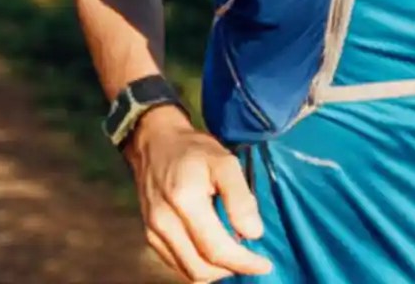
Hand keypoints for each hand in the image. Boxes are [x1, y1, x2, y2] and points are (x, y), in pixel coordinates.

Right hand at [124, 106, 272, 282]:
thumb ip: (240, 198)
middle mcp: (164, 222)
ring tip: (236, 257)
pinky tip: (215, 254)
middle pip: (201, 268)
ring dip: (216, 271)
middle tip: (253, 261)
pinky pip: (176, 264)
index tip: (265, 265)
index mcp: (185, 201)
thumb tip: (254, 233)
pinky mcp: (150, 235)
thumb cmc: (193, 150)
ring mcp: (153, 231)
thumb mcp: (225, 162)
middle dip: (232, 269)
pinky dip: (199, 266)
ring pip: (188, 271)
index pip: (216, 248)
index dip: (243, 262)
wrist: (155, 143)